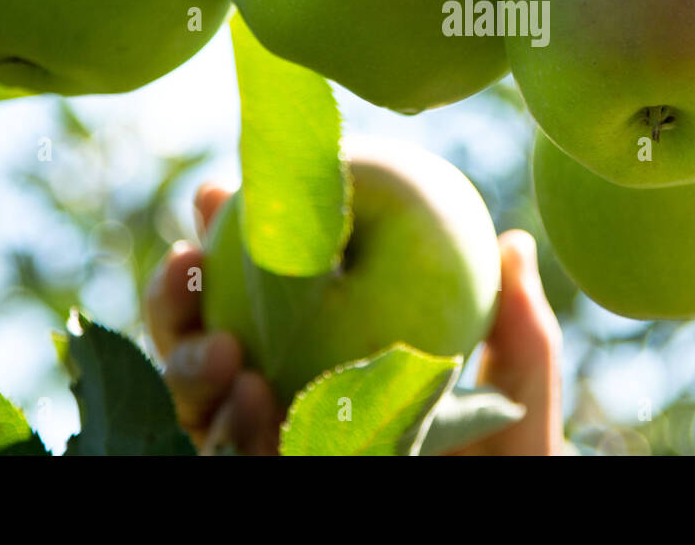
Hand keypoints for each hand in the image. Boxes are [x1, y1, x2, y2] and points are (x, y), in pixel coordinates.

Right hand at [144, 184, 563, 454]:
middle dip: (177, 301)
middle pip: (206, 342)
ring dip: (192, 366)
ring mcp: (274, 443)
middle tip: (186, 259)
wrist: (506, 503)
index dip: (227, 242)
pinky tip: (250, 396)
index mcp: (326, 345)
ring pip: (201, 406)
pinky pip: (238, 458)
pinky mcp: (279, 477)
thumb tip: (516, 243)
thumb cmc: (509, 447)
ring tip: (223, 348)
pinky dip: (231, 429)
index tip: (212, 191)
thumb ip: (517, 322)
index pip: (261, 291)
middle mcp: (286, 393)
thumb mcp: (518, 382)